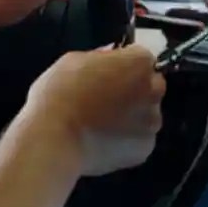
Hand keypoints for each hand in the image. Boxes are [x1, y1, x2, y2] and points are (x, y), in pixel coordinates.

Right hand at [19, 44, 165, 176]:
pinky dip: (126, 139)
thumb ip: (101, 57)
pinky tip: (104, 140)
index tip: (110, 73)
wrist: (53, 140)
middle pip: (151, 86)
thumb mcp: (74, 61)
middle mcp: (153, 91)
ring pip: (147, 115)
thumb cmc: (59, 94)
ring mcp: (151, 123)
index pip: (143, 57)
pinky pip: (138, 139)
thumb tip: (111, 58)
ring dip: (132, 116)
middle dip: (135, 90)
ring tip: (102, 124)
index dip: (126, 65)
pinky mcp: (145, 149)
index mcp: (139, 63)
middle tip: (107, 99)